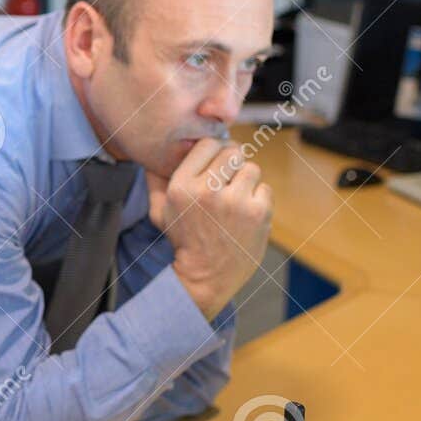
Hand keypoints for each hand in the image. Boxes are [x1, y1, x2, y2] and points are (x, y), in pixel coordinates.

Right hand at [151, 138, 271, 319]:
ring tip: (236, 199)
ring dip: (245, 181)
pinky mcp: (258, 213)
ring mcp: (235, 201)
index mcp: (182, 186)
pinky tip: (245, 214)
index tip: (216, 161)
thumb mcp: (159, 212)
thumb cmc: (183, 240)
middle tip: (228, 180)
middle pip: (233, 151)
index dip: (215, 150)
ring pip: (251, 168)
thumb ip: (156, 180)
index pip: (209, 143)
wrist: (206, 277)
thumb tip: (155, 155)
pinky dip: (258, 199)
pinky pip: (265, 189)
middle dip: (232, 163)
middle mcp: (208, 191)